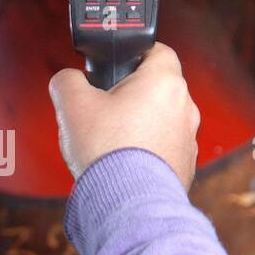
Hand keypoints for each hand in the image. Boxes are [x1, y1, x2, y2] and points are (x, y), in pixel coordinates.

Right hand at [48, 43, 199, 190]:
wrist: (127, 204)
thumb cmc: (106, 151)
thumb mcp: (72, 105)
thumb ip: (67, 81)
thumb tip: (67, 80)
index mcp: (164, 82)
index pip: (157, 50)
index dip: (134, 54)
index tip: (117, 65)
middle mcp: (184, 107)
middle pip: (156, 88)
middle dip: (131, 95)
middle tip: (103, 108)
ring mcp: (188, 139)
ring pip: (160, 120)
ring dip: (139, 125)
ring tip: (109, 141)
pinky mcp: (184, 166)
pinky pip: (163, 149)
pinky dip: (145, 151)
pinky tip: (121, 163)